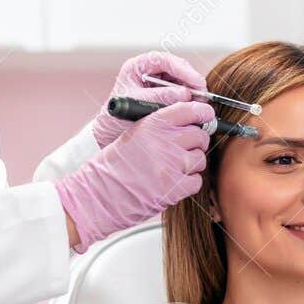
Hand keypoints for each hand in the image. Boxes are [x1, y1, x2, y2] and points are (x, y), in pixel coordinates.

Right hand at [55, 99, 214, 252]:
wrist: (97, 194)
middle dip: (196, 143)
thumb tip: (192, 124)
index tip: (206, 116)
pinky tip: (173, 183)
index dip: (202, 113)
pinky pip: (196, 181)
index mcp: (153, 124)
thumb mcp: (134, 134)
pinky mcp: (174, 188)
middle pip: (200, 136)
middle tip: (183, 149)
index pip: (191, 110)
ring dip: (191, 164)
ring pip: (200, 159)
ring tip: (172, 169)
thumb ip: (161, 127)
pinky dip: (188, 183)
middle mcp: (165, 141)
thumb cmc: (113, 166)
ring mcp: (171, 165)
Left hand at [93, 51, 206, 148]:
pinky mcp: (165, 94)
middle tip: (203, 95)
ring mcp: (158, 82)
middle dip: (192, 81)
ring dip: (193, 91)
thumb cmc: (116, 118)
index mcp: (137, 66)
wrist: (111, 134)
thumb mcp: (137, 105)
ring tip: (201, 104)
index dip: (183, 69)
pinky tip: (195, 108)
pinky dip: (190, 100)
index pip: (164, 60)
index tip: (197, 82)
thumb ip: (159, 98)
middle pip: (177, 69)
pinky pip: (182, 92)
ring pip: (182, 80)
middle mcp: (149, 71)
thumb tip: (184, 94)